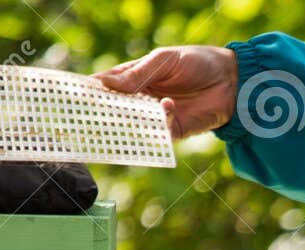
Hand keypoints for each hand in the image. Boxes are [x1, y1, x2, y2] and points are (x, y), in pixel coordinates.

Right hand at [96, 46, 239, 138]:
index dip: (91, 91)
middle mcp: (141, 99)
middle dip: (102, 113)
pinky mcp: (172, 131)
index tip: (74, 96)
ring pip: (132, 125)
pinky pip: (157, 135)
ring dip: (128, 122)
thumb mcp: (164, 61)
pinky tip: (169, 105)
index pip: (106, 86)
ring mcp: (154, 117)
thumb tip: (106, 84)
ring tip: (125, 114)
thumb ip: (137, 74)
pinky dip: (159, 123)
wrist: (230, 81)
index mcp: (134, 78)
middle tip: (88, 116)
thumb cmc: (196, 62)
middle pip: (114, 110)